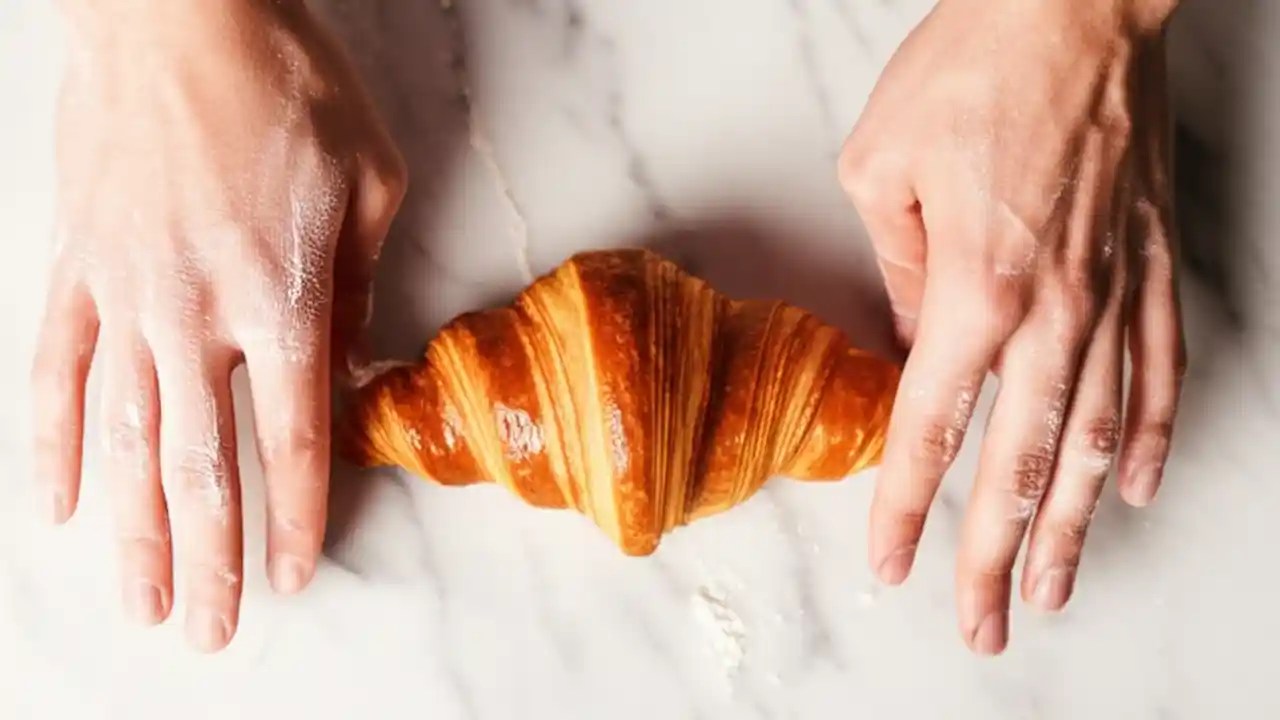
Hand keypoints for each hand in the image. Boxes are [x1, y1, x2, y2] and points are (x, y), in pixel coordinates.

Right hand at [33, 0, 404, 650]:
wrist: (177, 13)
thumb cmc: (288, 86)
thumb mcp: (370, 182)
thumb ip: (361, 286)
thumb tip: (348, 364)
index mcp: (286, 296)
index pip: (295, 437)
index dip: (298, 517)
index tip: (295, 577)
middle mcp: (199, 313)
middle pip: (203, 465)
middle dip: (211, 559)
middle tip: (210, 634)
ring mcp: (126, 295)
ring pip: (124, 439)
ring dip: (132, 532)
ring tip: (142, 604)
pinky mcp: (76, 267)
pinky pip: (55, 371)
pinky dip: (51, 444)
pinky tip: (53, 507)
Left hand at [839, 0, 1184, 653]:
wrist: (1076, 2)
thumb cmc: (970, 71)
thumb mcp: (880, 167)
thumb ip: (897, 270)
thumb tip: (916, 337)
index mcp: (974, 288)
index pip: (933, 428)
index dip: (910, 508)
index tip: (895, 565)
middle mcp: (1053, 309)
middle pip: (1018, 461)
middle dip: (993, 555)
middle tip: (981, 627)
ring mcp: (1115, 292)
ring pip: (1095, 437)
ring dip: (1069, 523)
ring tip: (1051, 589)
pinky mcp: (1153, 265)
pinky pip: (1160, 371)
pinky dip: (1148, 436)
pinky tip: (1131, 488)